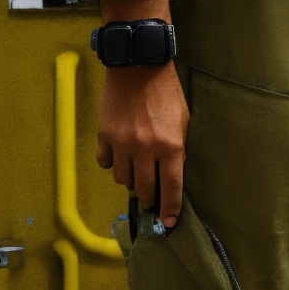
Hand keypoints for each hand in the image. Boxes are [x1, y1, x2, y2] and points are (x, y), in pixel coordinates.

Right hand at [95, 0, 186, 227]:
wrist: (139, 66)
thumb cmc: (166, 92)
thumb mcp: (183, 120)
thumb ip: (177, 149)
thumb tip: (171, 175)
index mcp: (171, 146)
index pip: (170, 188)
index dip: (169, 209)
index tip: (168, 223)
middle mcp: (146, 149)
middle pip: (144, 189)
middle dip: (149, 197)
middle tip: (151, 195)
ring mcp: (123, 144)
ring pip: (123, 180)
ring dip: (131, 179)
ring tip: (137, 169)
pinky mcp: (105, 136)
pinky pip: (106, 163)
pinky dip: (113, 163)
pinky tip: (120, 154)